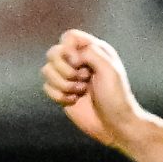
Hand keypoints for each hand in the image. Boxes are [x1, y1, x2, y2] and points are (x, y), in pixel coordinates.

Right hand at [43, 29, 142, 149]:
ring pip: (46, 70)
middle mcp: (80, 61)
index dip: (69, 48)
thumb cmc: (116, 97)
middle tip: (84, 79)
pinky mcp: (62, 92)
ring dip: (63, 84)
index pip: (69, 37)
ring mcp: (69, 78)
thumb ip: (90, 52)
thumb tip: (70, 54)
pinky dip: (59, 95)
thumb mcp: (110, 69)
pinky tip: (74, 101)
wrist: (115, 125)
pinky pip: (46, 87)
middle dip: (64, 69)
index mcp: (94, 51)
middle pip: (53, 52)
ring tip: (81, 91)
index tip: (79, 62)